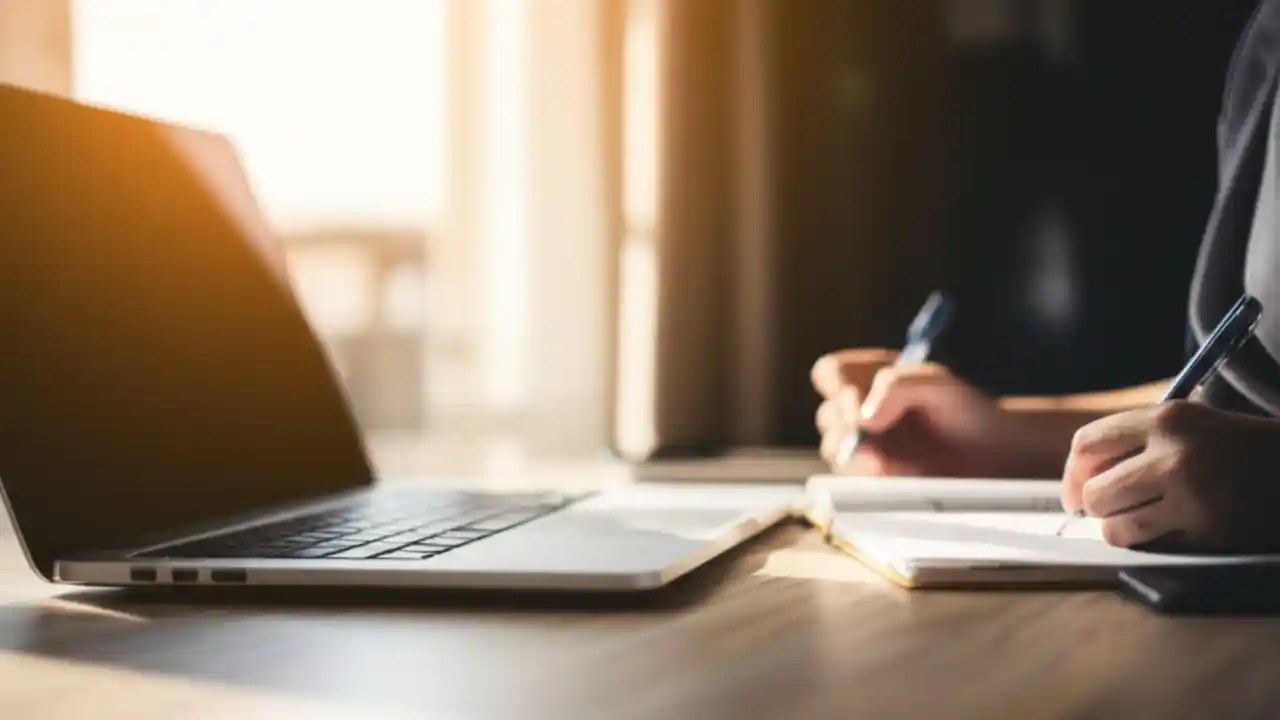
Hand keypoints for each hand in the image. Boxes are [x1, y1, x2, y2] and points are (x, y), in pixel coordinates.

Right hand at [812, 350, 1032, 476]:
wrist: (994, 453)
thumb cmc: (966, 409)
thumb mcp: (939, 383)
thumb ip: (898, 385)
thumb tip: (863, 418)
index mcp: (868, 377)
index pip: (830, 372)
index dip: (837, 384)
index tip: (858, 399)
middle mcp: (858, 411)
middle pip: (828, 416)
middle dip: (847, 425)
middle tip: (875, 433)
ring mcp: (862, 447)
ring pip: (834, 450)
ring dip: (856, 455)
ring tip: (887, 461)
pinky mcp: (872, 478)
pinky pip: (850, 481)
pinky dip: (868, 478)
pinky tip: (894, 476)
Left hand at [1062, 402, 1279, 551]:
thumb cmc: (1234, 448)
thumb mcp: (1189, 425)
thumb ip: (1135, 443)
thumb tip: (1076, 484)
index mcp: (1168, 419)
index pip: (1088, 443)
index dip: (1071, 473)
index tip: (1073, 494)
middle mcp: (1176, 455)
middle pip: (1095, 491)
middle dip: (1097, 507)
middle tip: (1111, 510)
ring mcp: (1193, 496)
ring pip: (1115, 527)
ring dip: (1119, 530)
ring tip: (1139, 523)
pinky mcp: (1209, 532)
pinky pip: (1150, 547)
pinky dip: (1150, 545)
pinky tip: (1168, 532)